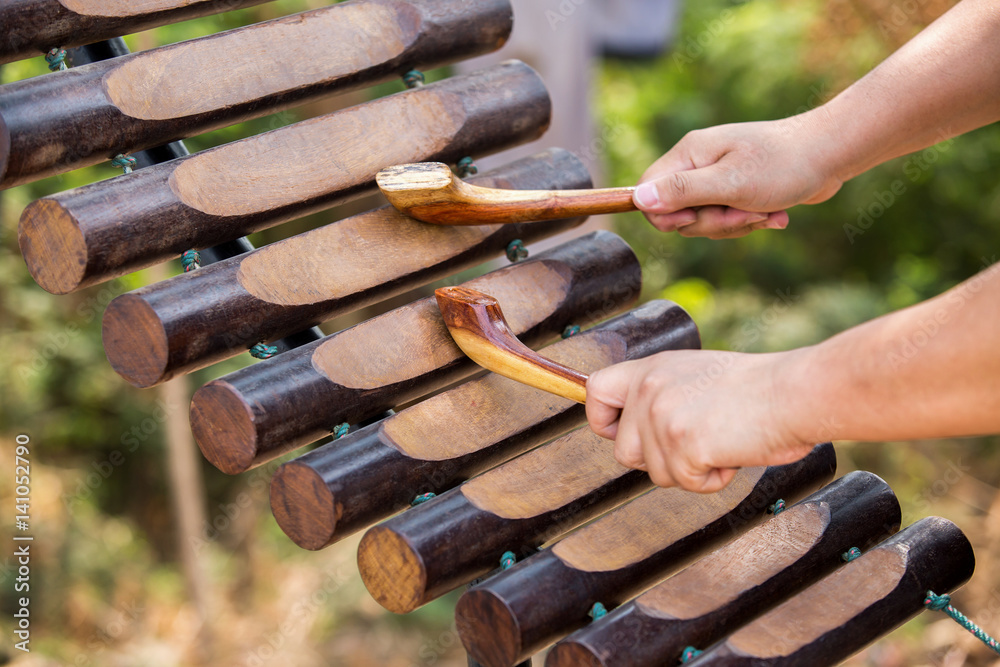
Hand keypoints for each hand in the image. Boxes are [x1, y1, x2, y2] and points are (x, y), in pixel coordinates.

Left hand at [585, 349, 816, 492]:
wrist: (794, 392)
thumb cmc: (760, 389)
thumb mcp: (697, 375)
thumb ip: (665, 396)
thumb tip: (645, 432)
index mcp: (652, 369)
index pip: (596, 391)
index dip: (602, 420)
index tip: (619, 433)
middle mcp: (649, 389)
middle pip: (624, 452)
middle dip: (659, 461)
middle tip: (699, 444)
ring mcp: (662, 417)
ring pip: (657, 474)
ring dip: (690, 471)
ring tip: (723, 442)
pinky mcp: (681, 444)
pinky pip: (688, 483)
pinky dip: (713, 479)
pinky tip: (733, 452)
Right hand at [633, 110, 845, 238]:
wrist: (832, 153)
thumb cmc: (783, 164)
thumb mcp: (730, 183)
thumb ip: (682, 191)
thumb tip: (638, 199)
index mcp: (689, 154)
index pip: (648, 192)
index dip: (667, 215)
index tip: (698, 215)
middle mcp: (698, 164)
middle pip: (678, 214)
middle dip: (713, 223)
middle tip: (743, 212)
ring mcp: (717, 178)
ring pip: (704, 221)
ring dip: (736, 224)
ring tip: (765, 210)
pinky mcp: (736, 190)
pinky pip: (727, 219)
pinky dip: (750, 221)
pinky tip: (774, 213)